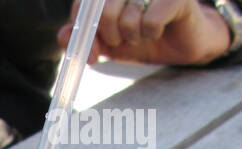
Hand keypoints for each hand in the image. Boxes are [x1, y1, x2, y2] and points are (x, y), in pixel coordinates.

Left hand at [57, 0, 232, 65]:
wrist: (179, 43)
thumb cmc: (141, 36)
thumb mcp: (107, 41)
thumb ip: (84, 37)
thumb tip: (62, 37)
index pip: (85, 3)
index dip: (82, 26)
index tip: (92, 51)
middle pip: (104, 8)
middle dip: (109, 34)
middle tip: (121, 39)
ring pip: (127, 17)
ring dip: (132, 35)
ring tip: (141, 33)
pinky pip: (151, 21)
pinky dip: (151, 33)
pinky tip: (157, 30)